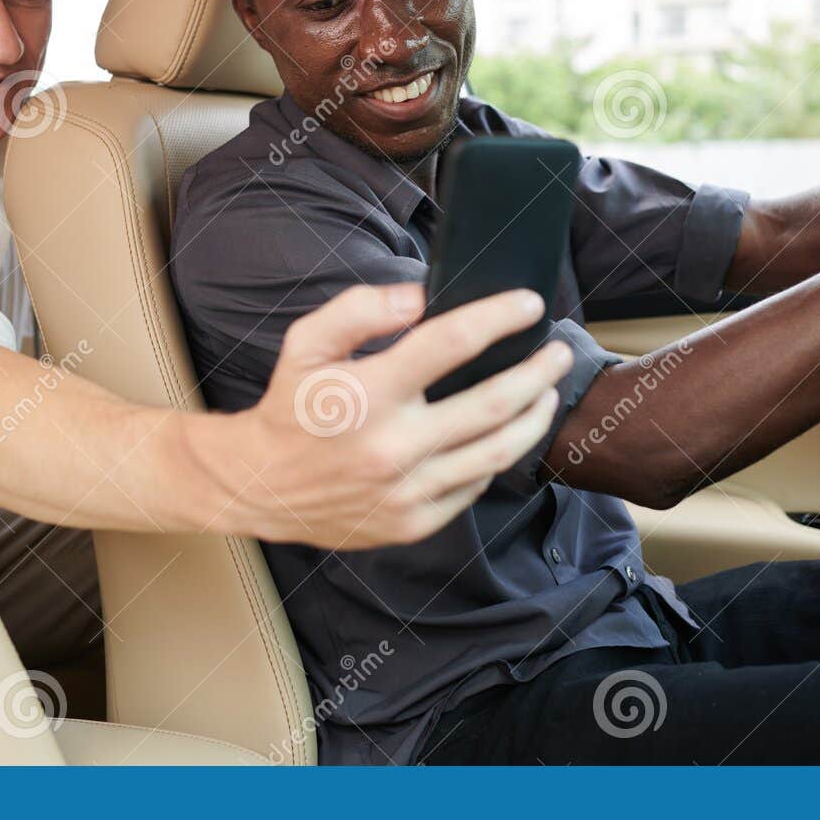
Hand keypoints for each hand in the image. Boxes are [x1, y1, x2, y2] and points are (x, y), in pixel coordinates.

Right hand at [199, 283, 571, 549]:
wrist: (261, 487)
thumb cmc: (293, 405)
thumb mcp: (306, 343)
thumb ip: (359, 309)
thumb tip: (420, 297)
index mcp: (368, 394)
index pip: (449, 344)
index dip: (497, 318)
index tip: (529, 304)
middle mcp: (392, 446)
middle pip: (492, 405)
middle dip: (538, 373)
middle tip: (557, 351)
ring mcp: (407, 491)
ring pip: (497, 453)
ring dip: (534, 418)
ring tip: (548, 391)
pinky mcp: (414, 523)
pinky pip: (474, 487)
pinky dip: (496, 456)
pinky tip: (503, 433)